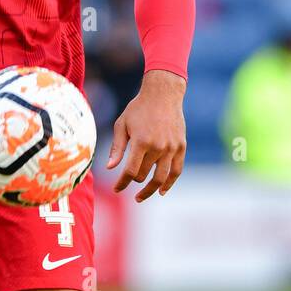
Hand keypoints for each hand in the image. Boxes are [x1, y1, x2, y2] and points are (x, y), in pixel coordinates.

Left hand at [106, 69, 186, 201]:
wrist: (163, 94)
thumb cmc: (138, 109)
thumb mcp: (122, 125)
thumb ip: (117, 148)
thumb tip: (110, 168)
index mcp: (141, 142)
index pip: (130, 171)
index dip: (122, 183)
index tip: (116, 189)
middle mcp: (158, 147)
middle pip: (143, 175)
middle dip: (133, 181)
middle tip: (127, 182)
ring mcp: (171, 148)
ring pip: (160, 178)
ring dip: (150, 190)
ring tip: (141, 196)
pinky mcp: (180, 147)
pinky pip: (176, 171)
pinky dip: (169, 183)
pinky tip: (161, 191)